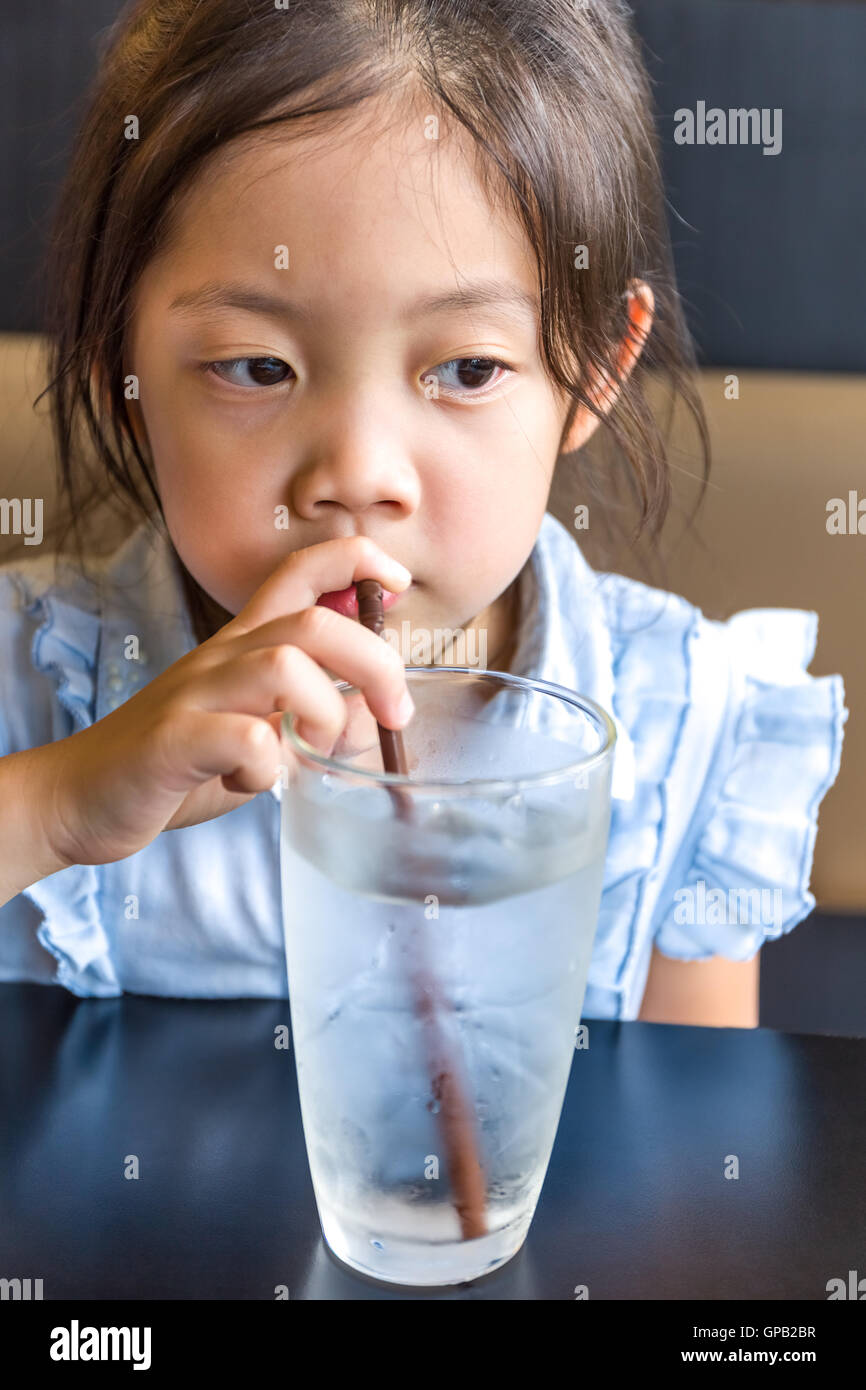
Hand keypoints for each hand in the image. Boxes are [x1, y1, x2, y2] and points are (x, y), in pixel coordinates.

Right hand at [41, 536, 411, 867]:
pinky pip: (245, 739)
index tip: (399, 584)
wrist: (84, 796)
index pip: (302, 571)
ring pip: (285, 666)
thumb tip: (376, 714)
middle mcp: (223, 657)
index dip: (357, 561)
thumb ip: (315, 720)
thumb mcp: (262, 737)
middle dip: (375, 664)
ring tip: (312, 753)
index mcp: (244, 645)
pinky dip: (270, 769)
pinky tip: (256, 784)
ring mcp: (196, 695)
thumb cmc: (182, 766)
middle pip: (315, 623)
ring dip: (323, 714)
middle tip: (394, 714)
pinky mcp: (173, 741)